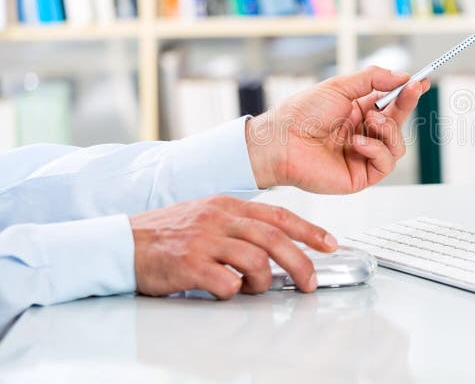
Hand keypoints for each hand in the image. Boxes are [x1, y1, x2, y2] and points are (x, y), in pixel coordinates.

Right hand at [130, 195, 337, 298]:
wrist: (122, 242)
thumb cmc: (167, 234)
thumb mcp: (207, 217)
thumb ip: (239, 226)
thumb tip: (276, 247)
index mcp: (226, 205)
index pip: (278, 215)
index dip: (309, 230)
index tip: (330, 243)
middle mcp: (218, 219)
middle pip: (274, 239)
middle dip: (300, 263)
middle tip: (310, 283)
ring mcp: (203, 241)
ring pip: (255, 261)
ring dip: (263, 282)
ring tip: (255, 289)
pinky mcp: (188, 265)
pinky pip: (225, 283)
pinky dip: (233, 292)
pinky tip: (225, 291)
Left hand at [246, 66, 429, 193]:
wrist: (282, 141)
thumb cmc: (302, 114)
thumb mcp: (340, 86)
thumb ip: (373, 79)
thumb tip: (402, 76)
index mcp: (356, 112)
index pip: (389, 103)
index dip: (406, 93)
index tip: (420, 81)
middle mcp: (362, 134)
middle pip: (398, 122)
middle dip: (406, 105)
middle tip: (412, 89)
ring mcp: (362, 156)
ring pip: (397, 145)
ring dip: (388, 129)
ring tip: (370, 120)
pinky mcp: (360, 176)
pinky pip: (385, 163)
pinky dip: (377, 150)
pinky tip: (358, 143)